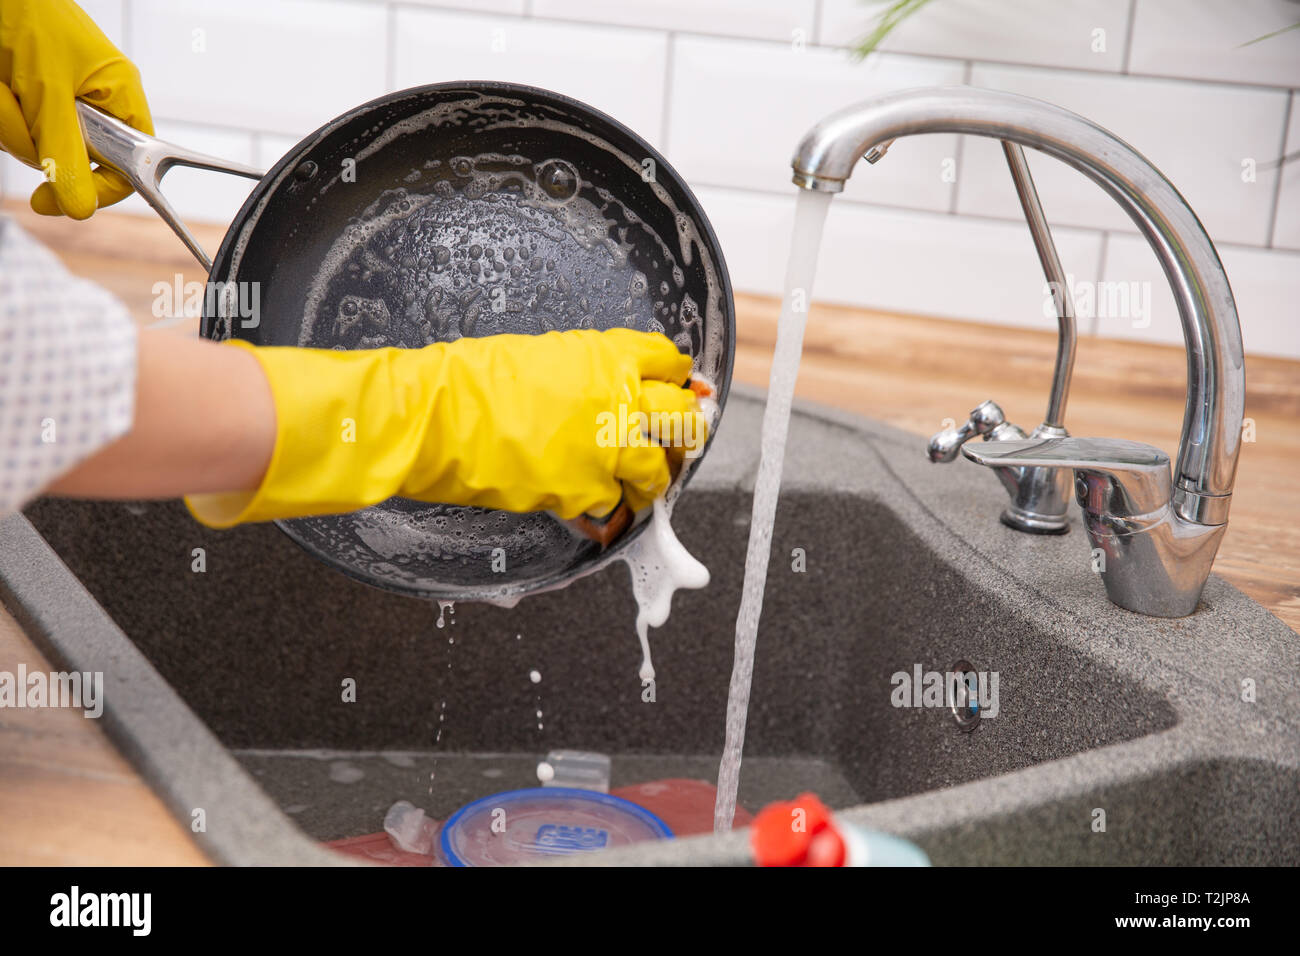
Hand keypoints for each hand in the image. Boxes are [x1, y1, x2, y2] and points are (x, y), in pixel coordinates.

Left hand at [0, 0, 153, 218]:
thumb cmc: (25, 13)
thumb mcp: (47, 90)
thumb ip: (65, 151)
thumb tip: (81, 207)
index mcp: (118, 94)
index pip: (129, 164)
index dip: (98, 187)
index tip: (58, 198)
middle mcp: (93, 99)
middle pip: (73, 156)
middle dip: (33, 140)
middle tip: (14, 108)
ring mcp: (57, 98)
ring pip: (35, 143)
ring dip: (6, 121)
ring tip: (2, 85)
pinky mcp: (27, 93)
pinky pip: (13, 125)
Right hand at [184, 329, 707, 527]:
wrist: (433, 416)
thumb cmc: (470, 380)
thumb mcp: (540, 355)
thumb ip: (588, 372)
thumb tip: (611, 388)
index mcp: (608, 354)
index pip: (670, 361)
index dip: (674, 380)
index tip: (675, 391)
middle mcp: (619, 397)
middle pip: (683, 416)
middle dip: (682, 430)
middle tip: (671, 441)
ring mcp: (607, 446)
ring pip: (659, 469)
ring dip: (652, 478)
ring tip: (638, 484)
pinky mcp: (585, 490)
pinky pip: (615, 505)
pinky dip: (608, 508)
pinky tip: (593, 505)